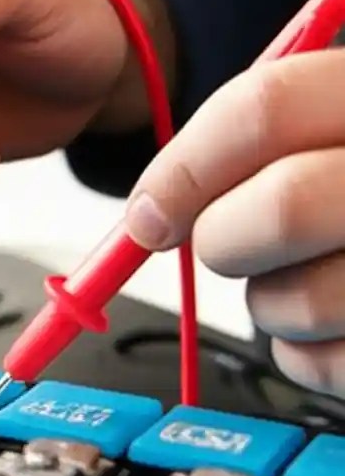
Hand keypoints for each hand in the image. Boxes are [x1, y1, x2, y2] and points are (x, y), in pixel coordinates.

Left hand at [125, 50, 344, 395]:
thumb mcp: (328, 126)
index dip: (182, 168)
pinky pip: (318, 365)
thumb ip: (255, 142)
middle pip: (280, 207)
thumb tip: (149, 215)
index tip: (150, 212)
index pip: (263, 110)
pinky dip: (306, 353)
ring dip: (269, 304)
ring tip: (311, 280)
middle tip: (228, 245)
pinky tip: (338, 324)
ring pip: (293, 303)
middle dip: (221, 240)